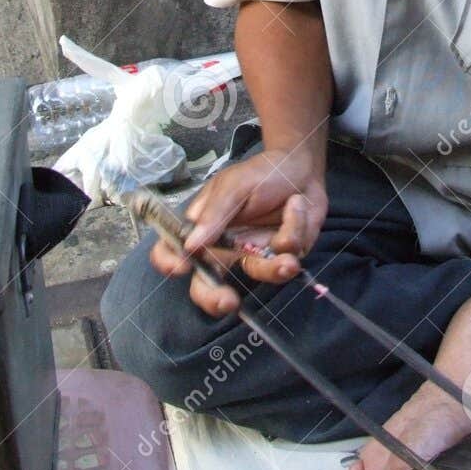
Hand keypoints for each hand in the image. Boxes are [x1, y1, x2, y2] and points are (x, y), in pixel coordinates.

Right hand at [148, 146, 327, 316]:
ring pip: (257, 273)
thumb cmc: (260, 173)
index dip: (169, 262)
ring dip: (273, 266)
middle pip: (207, 284)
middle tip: (228, 302)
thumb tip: (189, 246)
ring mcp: (253, 255)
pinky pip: (286, 257)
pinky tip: (296, 206)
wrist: (301, 167)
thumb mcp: (233, 186)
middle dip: (215, 299)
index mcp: (204, 228)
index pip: (173, 250)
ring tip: (289, 257)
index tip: (181, 267)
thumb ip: (213, 215)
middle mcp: (224, 247)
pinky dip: (293, 228)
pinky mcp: (281, 257)